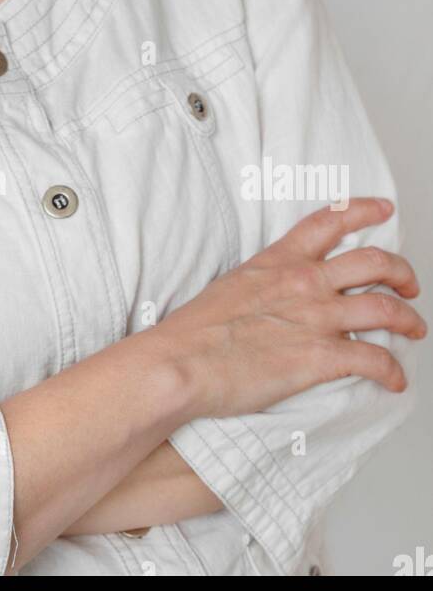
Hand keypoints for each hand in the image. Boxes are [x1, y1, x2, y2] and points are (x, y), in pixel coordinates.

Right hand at [159, 196, 426, 420]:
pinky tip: (395, 379)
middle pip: (373, 262)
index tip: (384, 210)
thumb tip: (270, 296)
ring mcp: (315, 317)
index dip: (364, 211)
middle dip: (401, 272)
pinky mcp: (320, 357)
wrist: (181, 361)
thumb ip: (261, 284)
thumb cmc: (194, 332)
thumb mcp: (230, 286)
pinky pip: (374, 360)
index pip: (330, 221)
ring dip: (408, 319)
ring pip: (385, 308)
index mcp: (279, 260)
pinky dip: (393, 370)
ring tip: (414, 328)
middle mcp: (304, 282)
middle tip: (409, 285)